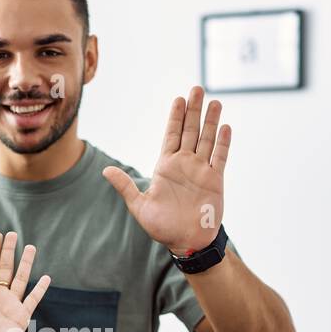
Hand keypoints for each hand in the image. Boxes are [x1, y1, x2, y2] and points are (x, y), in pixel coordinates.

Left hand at [0, 231, 50, 331]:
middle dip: (9, 251)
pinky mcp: (20, 317)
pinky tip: (46, 278)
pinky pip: (32, 300)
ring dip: (25, 264)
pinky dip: (39, 290)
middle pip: (6, 268)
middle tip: (13, 234)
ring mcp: (11, 305)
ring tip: (30, 247)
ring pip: (20, 279)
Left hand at [102, 85, 230, 255]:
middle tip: (197, 89)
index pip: (171, 135)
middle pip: (190, 131)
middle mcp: (184, 164)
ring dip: (211, 121)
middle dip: (194, 110)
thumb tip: (105, 171)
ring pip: (206, 140)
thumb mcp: (139, 207)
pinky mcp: (215, 180)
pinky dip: (223, 143)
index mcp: (166, 167)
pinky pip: (220, 157)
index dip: (175, 117)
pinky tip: (225, 127)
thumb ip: (125, 186)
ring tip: (215, 102)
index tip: (179, 99)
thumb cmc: (162, 227)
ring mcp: (201, 170)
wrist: (186, 242)